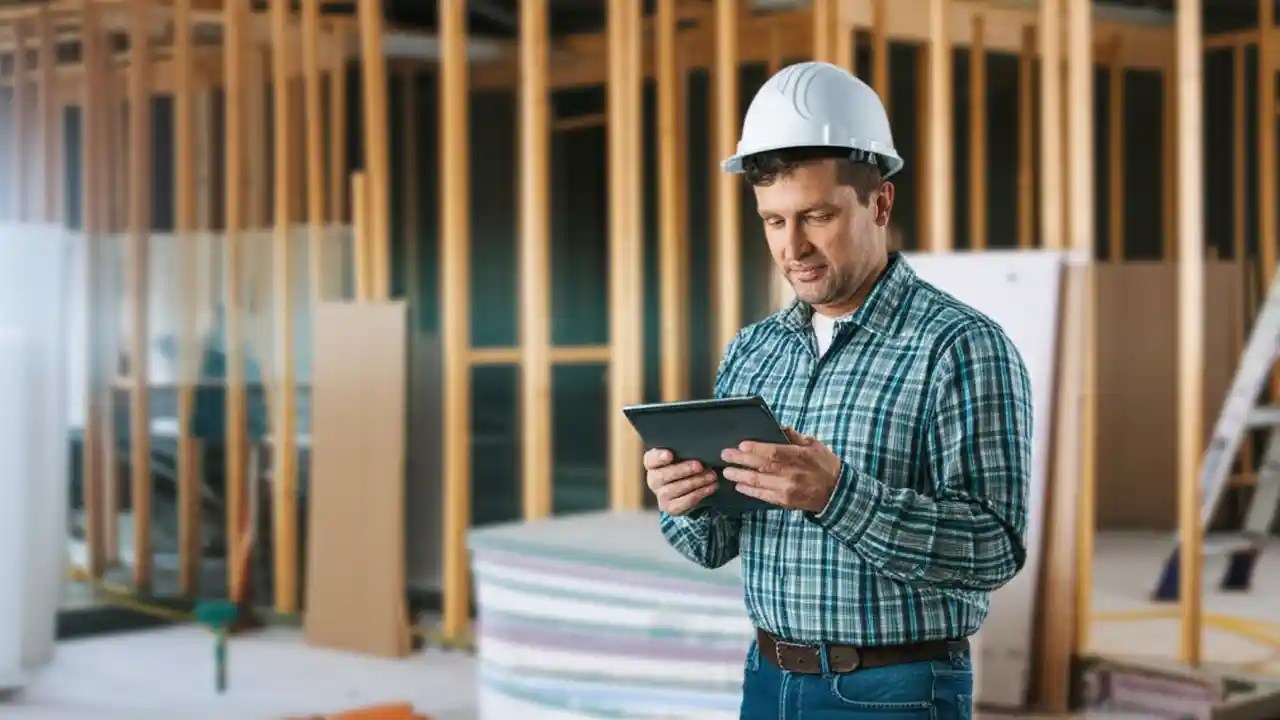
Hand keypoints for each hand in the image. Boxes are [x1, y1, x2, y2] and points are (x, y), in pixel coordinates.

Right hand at [644, 448, 718, 515]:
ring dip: (696, 482)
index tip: (669, 454)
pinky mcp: (670, 508)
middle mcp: (653, 480)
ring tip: (712, 476)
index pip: (651, 459)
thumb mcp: (681, 456)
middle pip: (663, 475)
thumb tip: (697, 445)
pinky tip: (711, 487)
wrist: (685, 490)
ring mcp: (661, 495)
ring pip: (676, 489)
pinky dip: (700, 493)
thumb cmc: (683, 466)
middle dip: (683, 470)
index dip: (659, 457)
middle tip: (699, 466)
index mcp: (652, 464)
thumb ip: (683, 451)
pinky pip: (685, 501)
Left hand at [720, 427, 842, 512]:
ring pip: (758, 482)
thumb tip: (779, 427)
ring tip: (727, 472)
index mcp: (799, 456)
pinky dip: (749, 490)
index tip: (741, 445)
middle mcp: (791, 474)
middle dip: (740, 460)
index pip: (773, 452)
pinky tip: (739, 485)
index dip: (755, 449)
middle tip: (725, 456)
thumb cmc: (825, 465)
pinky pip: (762, 496)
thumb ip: (795, 436)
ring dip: (740, 476)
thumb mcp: (814, 445)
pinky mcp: (784, 501)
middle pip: (760, 466)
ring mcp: (787, 489)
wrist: (836, 493)